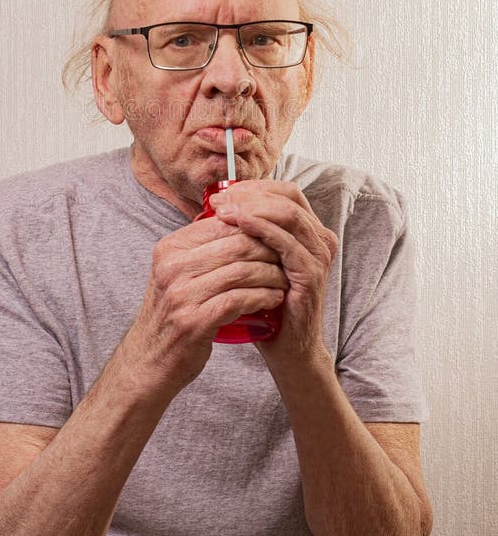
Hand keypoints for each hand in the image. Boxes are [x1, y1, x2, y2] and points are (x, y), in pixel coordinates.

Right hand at [121, 215, 289, 398]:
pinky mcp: (193, 321)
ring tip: (284, 279)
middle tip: (286, 258)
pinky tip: (274, 298)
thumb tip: (241, 222)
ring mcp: (181, 294)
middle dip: (269, 249)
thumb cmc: (172, 314)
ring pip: (242, 271)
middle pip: (236, 244)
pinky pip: (239, 299)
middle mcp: (172, 267)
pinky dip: (263, 296)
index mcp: (170, 248)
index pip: (222, 224)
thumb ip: (201, 249)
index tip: (275, 237)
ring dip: (271, 274)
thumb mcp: (176, 273)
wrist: (148, 360)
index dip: (255, 228)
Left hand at [208, 180, 338, 365]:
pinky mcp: (311, 274)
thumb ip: (248, 234)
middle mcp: (320, 239)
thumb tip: (215, 206)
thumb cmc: (267, 303)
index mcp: (309, 232)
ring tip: (222, 210)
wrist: (286, 348)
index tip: (223, 192)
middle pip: (287, 198)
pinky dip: (260, 228)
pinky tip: (238, 224)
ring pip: (287, 215)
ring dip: (252, 208)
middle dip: (250, 194)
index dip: (255, 187)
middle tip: (219, 199)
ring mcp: (318, 256)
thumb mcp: (257, 262)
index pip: (285, 192)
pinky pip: (285, 243)